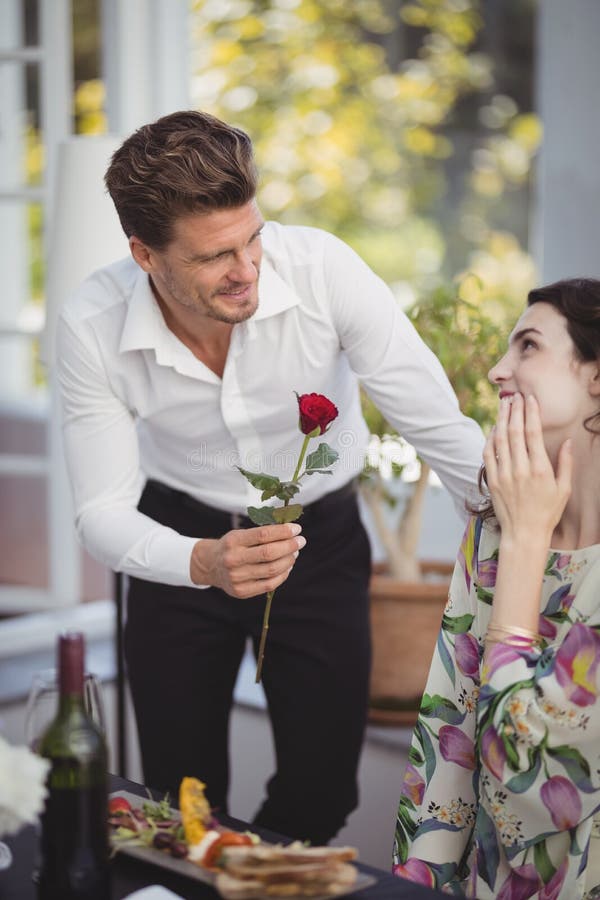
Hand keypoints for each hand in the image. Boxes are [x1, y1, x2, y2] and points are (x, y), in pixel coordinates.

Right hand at [190, 523, 305, 597]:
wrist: (211, 566)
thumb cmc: (232, 547)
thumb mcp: (240, 534)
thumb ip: (262, 533)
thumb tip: (291, 531)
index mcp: (233, 541)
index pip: (263, 534)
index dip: (283, 531)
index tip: (296, 529)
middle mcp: (233, 559)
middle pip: (269, 553)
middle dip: (289, 546)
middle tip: (300, 541)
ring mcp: (236, 577)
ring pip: (272, 569)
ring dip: (289, 560)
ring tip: (294, 553)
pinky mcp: (241, 591)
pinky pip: (269, 584)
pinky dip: (283, 574)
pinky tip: (287, 567)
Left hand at [483, 393, 571, 544]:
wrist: (524, 534)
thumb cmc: (547, 512)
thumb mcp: (564, 489)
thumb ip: (565, 464)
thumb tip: (567, 441)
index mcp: (540, 470)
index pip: (533, 434)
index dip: (531, 413)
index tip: (530, 398)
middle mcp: (520, 470)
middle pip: (515, 432)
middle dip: (515, 411)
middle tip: (515, 396)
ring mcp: (504, 475)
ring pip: (500, 440)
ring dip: (502, 420)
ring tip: (504, 405)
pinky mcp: (492, 481)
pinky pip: (488, 455)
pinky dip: (490, 439)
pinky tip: (494, 428)